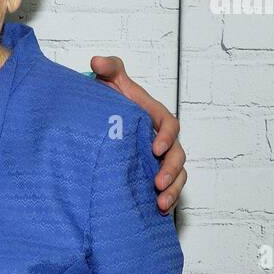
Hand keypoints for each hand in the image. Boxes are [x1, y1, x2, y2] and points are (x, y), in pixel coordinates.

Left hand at [90, 55, 185, 212]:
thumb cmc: (110, 103)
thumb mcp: (109, 83)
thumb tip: (97, 62)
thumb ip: (108, 69)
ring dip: (172, 190)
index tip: (155, 147)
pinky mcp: (150, 176)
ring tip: (160, 203)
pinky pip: (166, 189)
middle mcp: (161, 140)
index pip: (169, 125)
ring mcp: (158, 160)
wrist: (98, 125)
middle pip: (177, 155)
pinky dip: (165, 200)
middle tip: (158, 183)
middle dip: (171, 170)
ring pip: (176, 176)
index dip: (166, 136)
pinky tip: (156, 211)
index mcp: (155, 117)